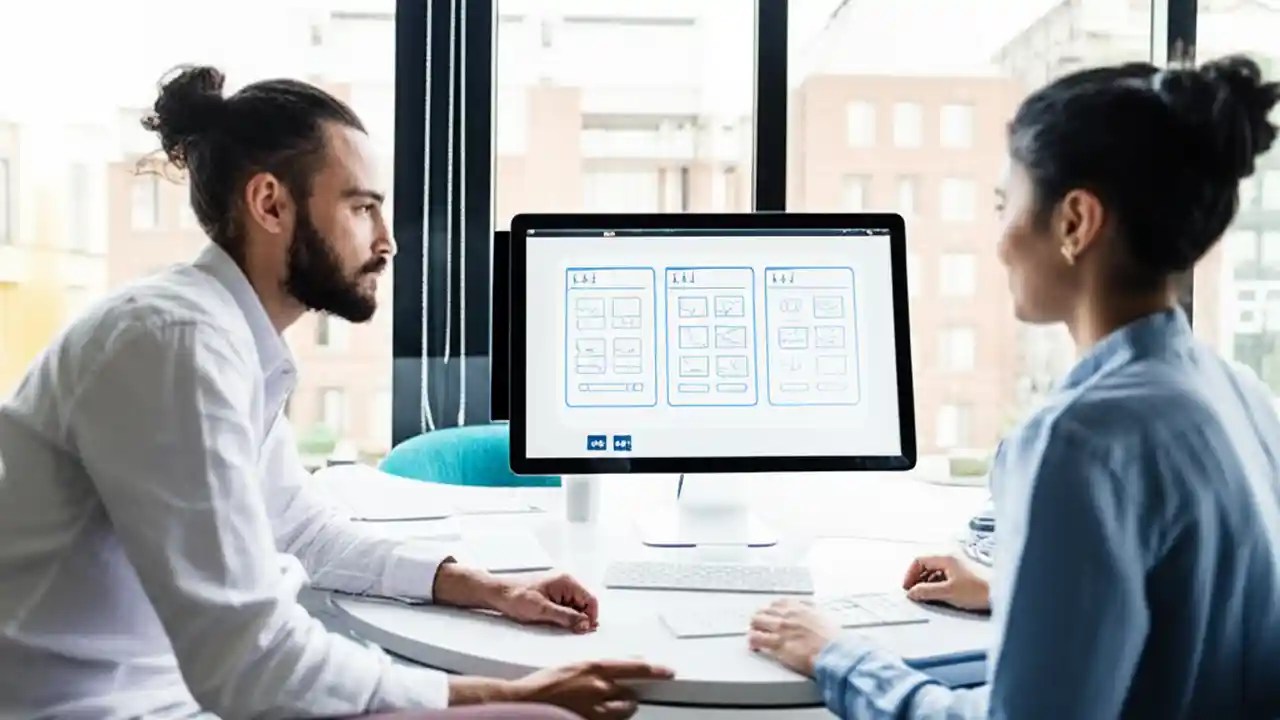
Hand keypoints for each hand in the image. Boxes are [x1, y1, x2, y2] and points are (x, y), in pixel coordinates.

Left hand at [495, 572, 599, 632]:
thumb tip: (585, 624)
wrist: (498, 593)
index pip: (590, 600)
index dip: (591, 617)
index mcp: (566, 581)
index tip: (586, 630)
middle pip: (584, 604)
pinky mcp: (552, 594)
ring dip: (570, 618)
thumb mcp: (542, 610)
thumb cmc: (516, 596)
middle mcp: (565, 582)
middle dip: (580, 618)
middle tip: (570, 631)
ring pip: (575, 607)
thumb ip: (566, 617)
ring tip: (555, 623)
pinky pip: (565, 607)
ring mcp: (559, 588)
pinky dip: (562, 616)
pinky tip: (552, 621)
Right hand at [511, 660, 674, 718]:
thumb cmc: (543, 684)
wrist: (525, 701)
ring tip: (603, 707)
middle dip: (626, 696)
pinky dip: (607, 719)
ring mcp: (595, 709)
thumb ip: (596, 669)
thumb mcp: (573, 666)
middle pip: (630, 695)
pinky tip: (592, 714)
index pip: (635, 668)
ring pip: (623, 711)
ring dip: (620, 709)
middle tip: (615, 696)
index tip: (668, 671)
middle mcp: (599, 687)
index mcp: (594, 667)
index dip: (655, 671)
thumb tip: (613, 672)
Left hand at [748, 599, 839, 676]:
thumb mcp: (825, 617)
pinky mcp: (777, 644)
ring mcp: (781, 629)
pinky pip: (757, 638)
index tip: (770, 614)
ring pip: (757, 622)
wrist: (835, 654)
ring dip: (754, 628)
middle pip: (764, 611)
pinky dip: (753, 641)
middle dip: (760, 618)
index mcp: (800, 607)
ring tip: (754, 635)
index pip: (778, 603)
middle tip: (759, 625)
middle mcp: (788, 615)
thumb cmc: (834, 640)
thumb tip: (810, 608)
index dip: (771, 609)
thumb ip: (813, 611)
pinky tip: (754, 645)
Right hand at [902, 554, 989, 610]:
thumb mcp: (948, 593)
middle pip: (926, 564)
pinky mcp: (964, 573)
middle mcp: (952, 557)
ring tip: (926, 596)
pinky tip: (939, 594)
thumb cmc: (979, 590)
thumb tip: (912, 593)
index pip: (919, 560)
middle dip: (918, 578)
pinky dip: (937, 583)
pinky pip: (944, 575)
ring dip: (927, 582)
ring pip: (935, 570)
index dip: (910, 574)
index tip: (908, 588)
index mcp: (946, 557)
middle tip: (915, 593)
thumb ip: (927, 592)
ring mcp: (958, 564)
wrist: (1002, 593)